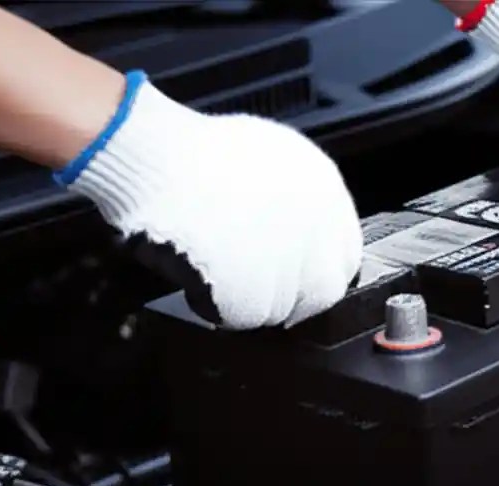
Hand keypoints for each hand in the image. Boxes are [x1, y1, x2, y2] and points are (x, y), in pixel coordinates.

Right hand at [56, 71, 361, 329]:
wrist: (153, 157)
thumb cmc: (195, 153)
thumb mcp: (273, 158)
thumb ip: (299, 197)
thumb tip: (303, 230)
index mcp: (325, 192)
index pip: (345, 255)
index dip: (315, 271)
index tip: (297, 278)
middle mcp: (316, 226)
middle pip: (322, 291)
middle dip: (293, 297)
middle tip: (258, 290)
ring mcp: (287, 259)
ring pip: (282, 308)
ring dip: (252, 302)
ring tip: (218, 275)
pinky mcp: (253, 286)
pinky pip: (247, 318)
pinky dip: (223, 310)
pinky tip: (203, 284)